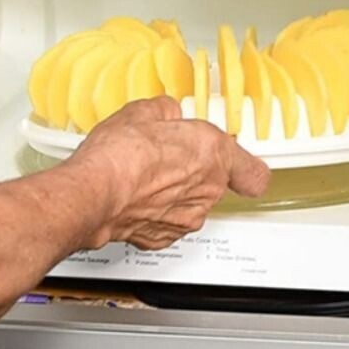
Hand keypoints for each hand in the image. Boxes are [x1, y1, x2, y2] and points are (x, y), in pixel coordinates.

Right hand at [66, 97, 270, 250]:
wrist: (94, 193)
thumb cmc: (119, 155)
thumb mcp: (143, 112)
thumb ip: (167, 112)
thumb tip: (166, 114)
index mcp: (213, 153)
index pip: (254, 174)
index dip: (245, 168)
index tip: (236, 161)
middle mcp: (207, 189)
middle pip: (216, 184)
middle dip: (195, 171)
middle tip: (169, 157)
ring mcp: (187, 217)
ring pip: (191, 205)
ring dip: (174, 194)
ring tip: (145, 177)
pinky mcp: (164, 237)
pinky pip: (167, 222)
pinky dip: (154, 213)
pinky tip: (134, 197)